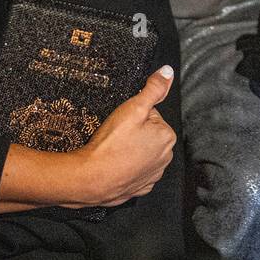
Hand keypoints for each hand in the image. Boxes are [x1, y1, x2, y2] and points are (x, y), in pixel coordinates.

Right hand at [76, 66, 176, 206]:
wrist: (91, 179)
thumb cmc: (111, 144)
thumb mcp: (133, 107)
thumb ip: (153, 89)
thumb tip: (167, 72)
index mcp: (167, 136)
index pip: (152, 114)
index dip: (134, 115)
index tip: (122, 122)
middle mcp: (165, 157)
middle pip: (148, 133)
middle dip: (134, 132)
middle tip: (116, 135)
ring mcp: (153, 174)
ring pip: (141, 152)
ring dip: (130, 149)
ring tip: (114, 149)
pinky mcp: (141, 187)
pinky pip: (135, 170)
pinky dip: (127, 167)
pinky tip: (115, 164)